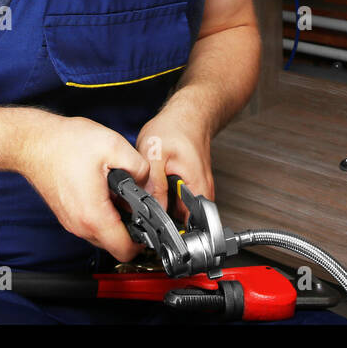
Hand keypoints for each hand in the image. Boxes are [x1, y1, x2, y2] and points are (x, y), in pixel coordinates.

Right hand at [15, 112, 149, 262]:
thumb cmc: (64, 143)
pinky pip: (91, 224)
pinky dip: (103, 214)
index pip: (125, 251)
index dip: (144, 241)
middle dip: (131, 227)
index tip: (150, 224)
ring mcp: (71, 221)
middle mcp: (80, 225)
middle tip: (137, 202)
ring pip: (103, 234)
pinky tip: (105, 190)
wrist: (32, 142)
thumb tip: (147, 181)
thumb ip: (139, 166)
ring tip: (120, 193)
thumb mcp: (113, 146)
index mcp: (94, 216)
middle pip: (115, 244)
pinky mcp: (67, 214)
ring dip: (116, 220)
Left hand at [135, 100, 214, 221]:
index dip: (169, 233)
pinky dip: (163, 195)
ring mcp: (197, 189)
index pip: (189, 226)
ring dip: (162, 205)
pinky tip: (155, 183)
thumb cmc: (176, 128)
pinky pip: (176, 200)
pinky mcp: (190, 185)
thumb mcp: (155, 155)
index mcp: (197, 188)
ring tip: (149, 189)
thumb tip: (149, 209)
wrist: (188, 115)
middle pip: (181, 221)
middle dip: (161, 218)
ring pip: (176, 210)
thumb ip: (154, 184)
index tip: (152, 231)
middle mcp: (201, 192)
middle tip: (144, 206)